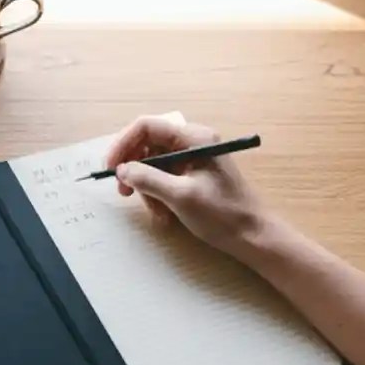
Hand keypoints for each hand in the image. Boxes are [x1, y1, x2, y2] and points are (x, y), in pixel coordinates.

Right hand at [105, 116, 268, 257]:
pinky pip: (163, 177)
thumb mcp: (180, 196)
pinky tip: (163, 215)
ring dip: (146, 188)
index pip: (146, 127)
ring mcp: (193, 158)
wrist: (254, 236)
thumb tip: (121, 169)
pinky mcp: (193, 174)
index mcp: (194, 138)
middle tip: (123, 192)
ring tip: (154, 212)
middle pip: (147, 145)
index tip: (111, 169)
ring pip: (152, 164)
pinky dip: (157, 195)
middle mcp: (192, 142)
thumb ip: (147, 178)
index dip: (123, 144)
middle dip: (133, 170)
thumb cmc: (222, 214)